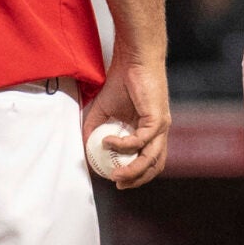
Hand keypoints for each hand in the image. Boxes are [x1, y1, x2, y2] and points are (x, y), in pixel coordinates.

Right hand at [81, 54, 169, 190]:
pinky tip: (108, 142)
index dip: (135, 174)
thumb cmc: (121, 82)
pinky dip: (123, 145)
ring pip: (151, 158)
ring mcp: (160, 126)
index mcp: (148, 132)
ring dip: (133, 170)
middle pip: (154, 165)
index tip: (115, 179)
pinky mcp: (157, 119)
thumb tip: (83, 148)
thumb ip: (93, 130)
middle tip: (118, 183)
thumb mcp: (102, 111)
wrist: (132, 60)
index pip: (147, 160)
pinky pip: (140, 140)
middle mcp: (158, 132)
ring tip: (115, 174)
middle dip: (137, 179)